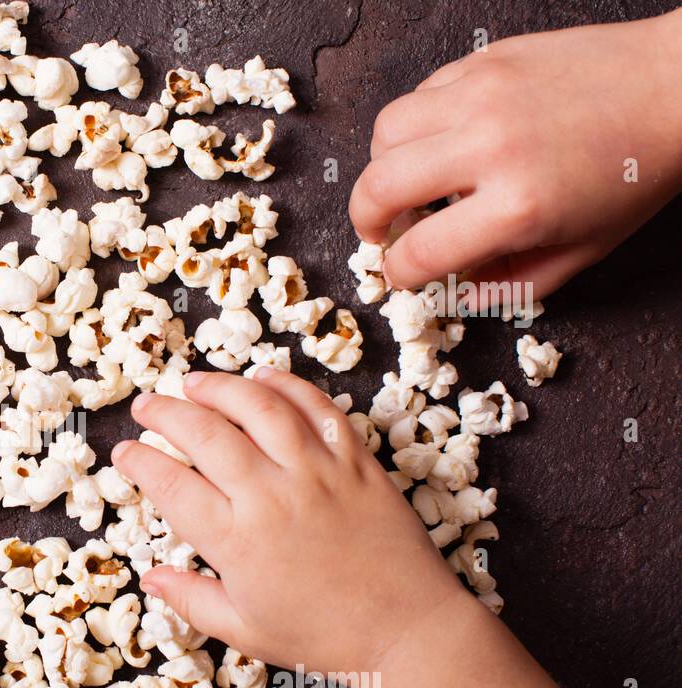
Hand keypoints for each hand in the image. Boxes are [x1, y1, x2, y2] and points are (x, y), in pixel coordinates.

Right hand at [111, 367, 468, 676]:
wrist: (407, 632)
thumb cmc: (325, 638)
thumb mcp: (246, 631)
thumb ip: (191, 600)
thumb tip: (150, 577)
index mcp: (236, 540)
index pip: (171, 485)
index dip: (140, 462)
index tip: (125, 451)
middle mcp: (271, 496)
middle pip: (204, 434)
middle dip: (165, 413)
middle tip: (148, 405)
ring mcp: (317, 473)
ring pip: (258, 407)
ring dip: (219, 387)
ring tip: (194, 382)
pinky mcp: (356, 462)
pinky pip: (318, 409)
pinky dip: (287, 387)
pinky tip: (264, 378)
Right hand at [349, 10, 681, 308]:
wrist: (677, 87)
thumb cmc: (636, 171)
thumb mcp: (582, 251)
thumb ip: (512, 284)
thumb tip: (458, 297)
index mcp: (516, 206)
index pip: (417, 254)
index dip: (401, 275)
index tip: (407, 274)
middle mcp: (489, 147)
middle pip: (378, 188)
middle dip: (367, 222)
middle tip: (382, 231)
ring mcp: (482, 96)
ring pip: (385, 133)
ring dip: (384, 166)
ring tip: (409, 182)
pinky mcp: (485, 62)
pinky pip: (419, 96)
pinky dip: (416, 126)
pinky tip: (442, 142)